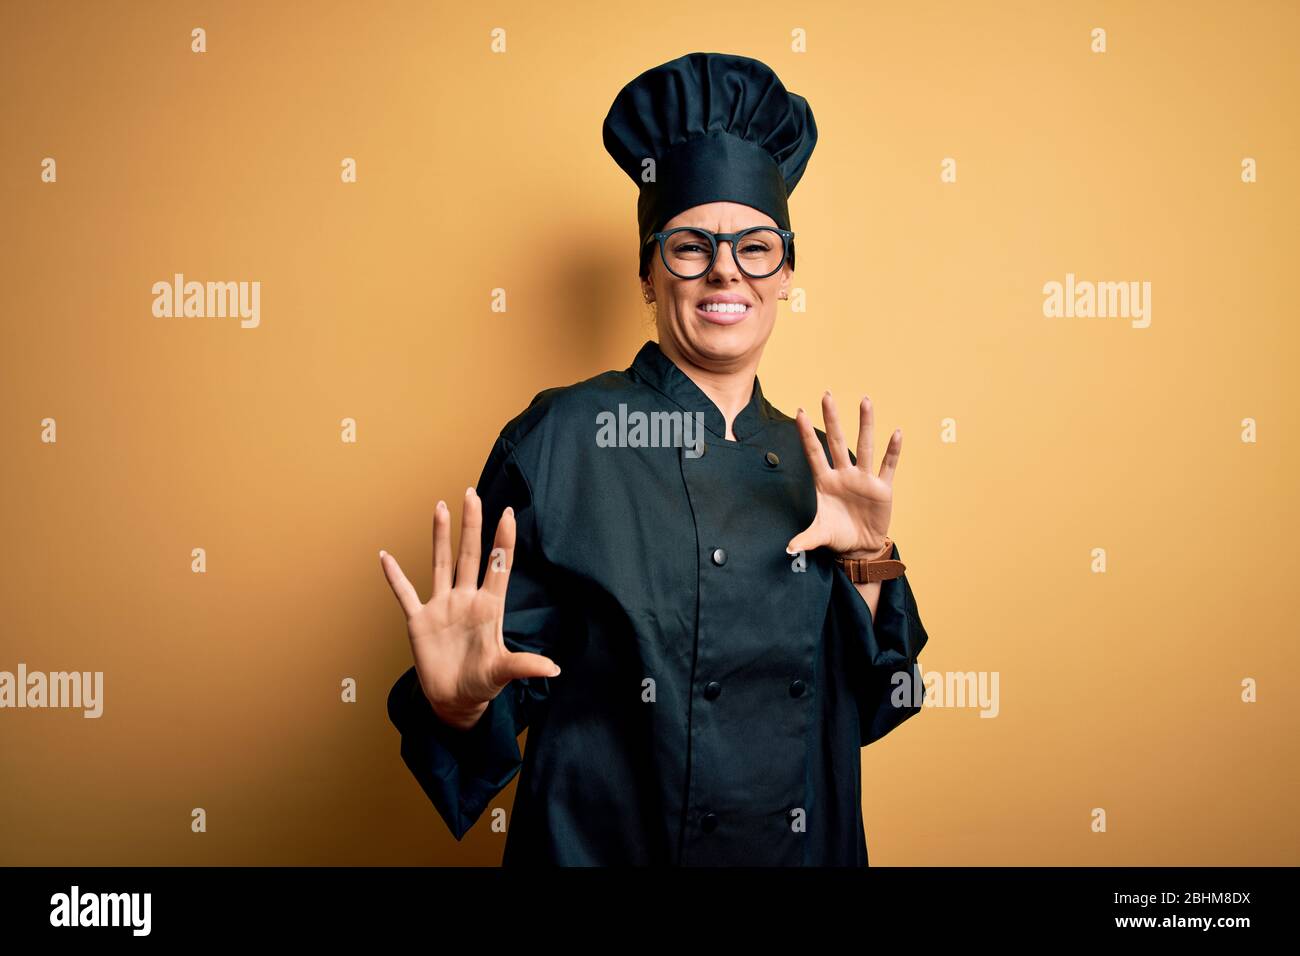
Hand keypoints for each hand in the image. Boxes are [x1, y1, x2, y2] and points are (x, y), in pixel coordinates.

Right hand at [380, 487, 560, 729]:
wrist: (455, 701)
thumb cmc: (483, 684)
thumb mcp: (503, 672)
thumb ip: (525, 665)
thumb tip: (554, 670)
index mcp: (489, 608)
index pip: (498, 566)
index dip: (503, 541)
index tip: (508, 513)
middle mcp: (466, 599)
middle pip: (468, 555)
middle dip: (471, 525)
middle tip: (472, 494)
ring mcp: (442, 607)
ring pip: (440, 564)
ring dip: (440, 537)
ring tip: (441, 508)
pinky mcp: (419, 621)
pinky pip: (405, 594)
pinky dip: (395, 577)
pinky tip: (386, 557)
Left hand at [786, 390, 900, 558]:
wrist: (860, 547)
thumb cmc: (837, 536)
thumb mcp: (820, 536)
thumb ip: (805, 539)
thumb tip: (789, 549)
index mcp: (825, 482)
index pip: (814, 453)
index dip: (807, 434)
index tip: (800, 412)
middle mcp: (844, 475)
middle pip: (836, 441)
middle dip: (832, 419)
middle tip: (827, 394)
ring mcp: (863, 479)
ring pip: (864, 446)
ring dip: (865, 424)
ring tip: (865, 400)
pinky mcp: (882, 489)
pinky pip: (888, 466)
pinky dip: (892, 451)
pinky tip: (896, 433)